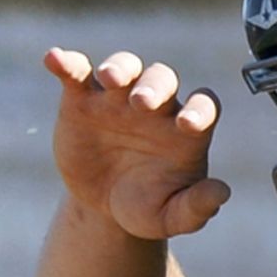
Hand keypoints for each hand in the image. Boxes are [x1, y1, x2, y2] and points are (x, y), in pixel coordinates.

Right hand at [43, 46, 230, 238]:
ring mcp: (118, 100)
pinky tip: (55, 59)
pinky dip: (67, 63)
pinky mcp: (83, 100)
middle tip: (141, 103)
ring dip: (119, 67)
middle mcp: (156, 107)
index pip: (204, 106)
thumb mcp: (170, 216)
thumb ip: (196, 206)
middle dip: (154, 86)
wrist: (102, 207)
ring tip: (109, 79)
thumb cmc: (146, 207)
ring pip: (126, 67)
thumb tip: (222, 193)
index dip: (200, 109)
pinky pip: (77, 73)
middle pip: (162, 79)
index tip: (187, 125)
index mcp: (185, 131)